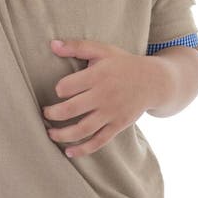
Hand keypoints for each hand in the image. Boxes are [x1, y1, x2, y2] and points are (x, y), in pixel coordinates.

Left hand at [42, 39, 159, 158]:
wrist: (153, 81)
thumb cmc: (122, 63)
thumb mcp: (102, 50)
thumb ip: (76, 46)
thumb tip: (52, 44)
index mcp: (98, 75)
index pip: (68, 86)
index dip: (59, 89)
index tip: (58, 90)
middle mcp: (104, 95)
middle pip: (71, 109)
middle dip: (53, 114)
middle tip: (44, 114)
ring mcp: (111, 113)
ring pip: (83, 129)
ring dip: (62, 135)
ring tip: (50, 134)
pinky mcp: (118, 126)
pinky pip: (98, 141)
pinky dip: (83, 149)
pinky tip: (68, 152)